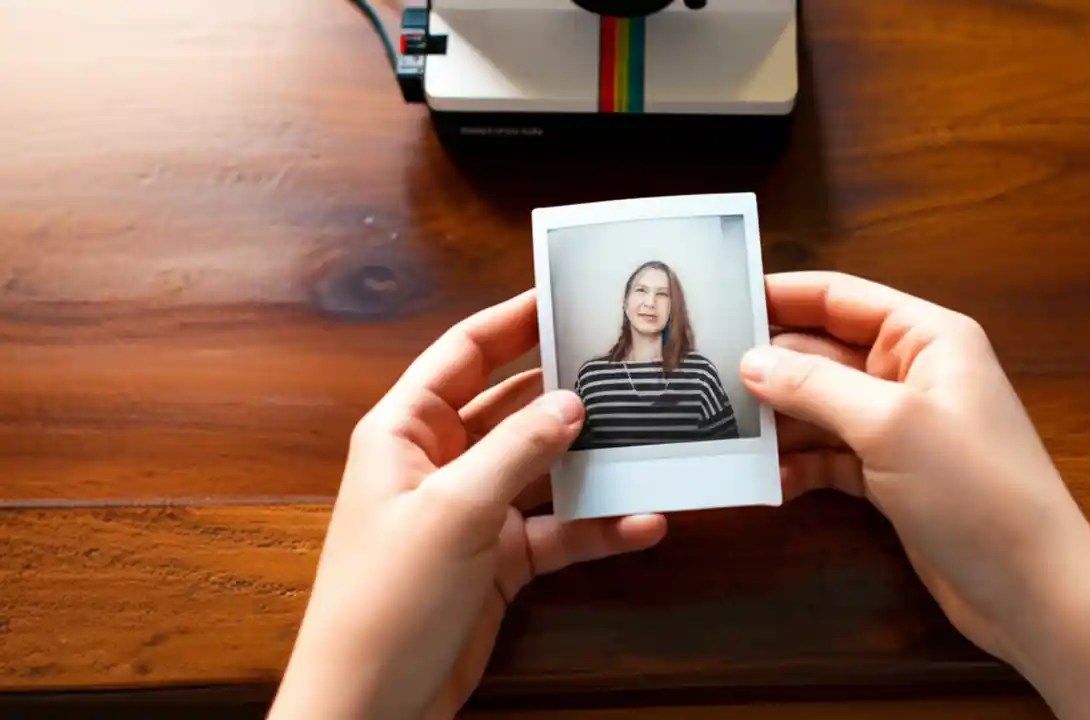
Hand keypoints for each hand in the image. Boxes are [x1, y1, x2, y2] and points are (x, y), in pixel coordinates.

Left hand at [269, 292, 666, 719]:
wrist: (373, 705)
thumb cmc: (387, 598)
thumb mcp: (454, 510)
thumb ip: (517, 450)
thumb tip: (572, 401)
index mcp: (405, 430)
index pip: (464, 353)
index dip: (513, 320)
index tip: (568, 295)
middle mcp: (440, 461)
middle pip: (512, 405)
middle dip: (565, 386)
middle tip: (628, 361)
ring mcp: (473, 511)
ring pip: (543, 467)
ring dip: (592, 458)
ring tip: (651, 435)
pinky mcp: (499, 560)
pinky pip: (558, 530)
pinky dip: (597, 527)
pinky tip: (643, 522)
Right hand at [743, 272, 1089, 719]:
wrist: (1033, 590)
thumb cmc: (977, 490)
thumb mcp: (891, 425)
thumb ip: (815, 387)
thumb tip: (751, 360)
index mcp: (927, 337)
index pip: (840, 298)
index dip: (781, 295)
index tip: (721, 301)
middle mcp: (911, 374)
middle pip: (822, 354)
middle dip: (768, 366)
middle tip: (701, 375)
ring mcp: (900, 428)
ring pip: (819, 409)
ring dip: (777, 422)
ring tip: (724, 432)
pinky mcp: (890, 477)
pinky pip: (829, 457)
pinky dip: (798, 467)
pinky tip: (767, 482)